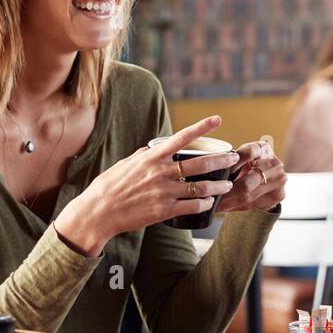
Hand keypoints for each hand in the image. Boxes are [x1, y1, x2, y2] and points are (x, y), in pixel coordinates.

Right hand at [57, 116, 237, 254]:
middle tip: (234, 158)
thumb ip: (144, 155)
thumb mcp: (125, 164)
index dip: (202, 127)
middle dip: (222, 160)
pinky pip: (192, 206)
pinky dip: (204, 204)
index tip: (217, 119)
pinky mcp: (164, 211)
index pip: (182, 138)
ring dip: (219, 185)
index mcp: (152, 157)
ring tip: (228, 184)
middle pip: (200, 163)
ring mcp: (164, 192)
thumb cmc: (108, 187)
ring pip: (201, 187)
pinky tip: (209, 203)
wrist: (98, 213)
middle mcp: (161, 172)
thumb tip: (155, 147)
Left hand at [215, 139, 285, 212]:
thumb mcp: (241, 160)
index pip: (248, 153)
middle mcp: (275, 162)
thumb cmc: (248, 167)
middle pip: (248, 181)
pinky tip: (228, 208)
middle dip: (227, 192)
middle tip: (212, 198)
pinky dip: (238, 207)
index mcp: (263, 148)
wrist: (268, 179)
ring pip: (249, 195)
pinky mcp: (279, 194)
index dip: (231, 164)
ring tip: (216, 206)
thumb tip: (208, 172)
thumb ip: (231, 163)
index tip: (216, 173)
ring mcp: (280, 179)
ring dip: (230, 202)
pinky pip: (254, 204)